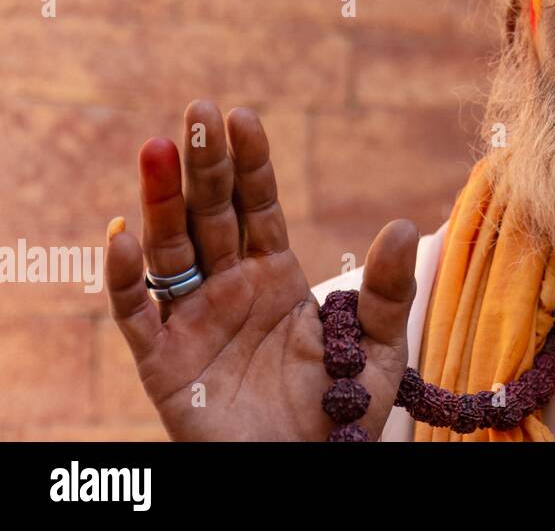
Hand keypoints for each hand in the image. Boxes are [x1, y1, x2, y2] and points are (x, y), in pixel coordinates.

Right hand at [105, 100, 417, 440]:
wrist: (304, 471)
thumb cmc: (339, 412)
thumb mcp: (376, 347)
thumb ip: (387, 291)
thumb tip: (404, 226)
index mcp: (276, 275)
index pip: (259, 206)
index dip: (249, 163)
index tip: (242, 115)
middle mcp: (230, 288)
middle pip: (212, 215)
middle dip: (204, 164)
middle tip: (196, 109)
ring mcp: (194, 322)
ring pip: (171, 250)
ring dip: (160, 201)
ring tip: (156, 149)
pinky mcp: (165, 364)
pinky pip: (137, 316)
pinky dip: (124, 280)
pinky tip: (123, 238)